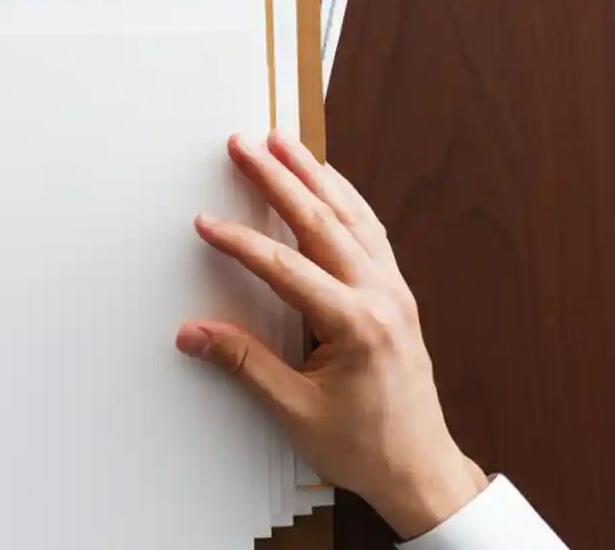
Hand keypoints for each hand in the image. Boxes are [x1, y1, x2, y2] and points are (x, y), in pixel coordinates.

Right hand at [176, 133, 486, 539]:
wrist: (421, 471)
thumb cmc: (365, 447)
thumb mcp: (294, 410)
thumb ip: (243, 363)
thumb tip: (194, 334)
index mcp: (356, 324)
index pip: (286, 268)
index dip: (240, 242)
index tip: (206, 222)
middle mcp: (382, 297)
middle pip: (322, 222)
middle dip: (279, 179)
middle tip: (245, 144)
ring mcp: (395, 292)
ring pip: (352, 217)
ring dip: (315, 176)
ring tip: (283, 143)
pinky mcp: (397, 296)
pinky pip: (370, 232)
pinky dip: (346, 200)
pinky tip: (329, 184)